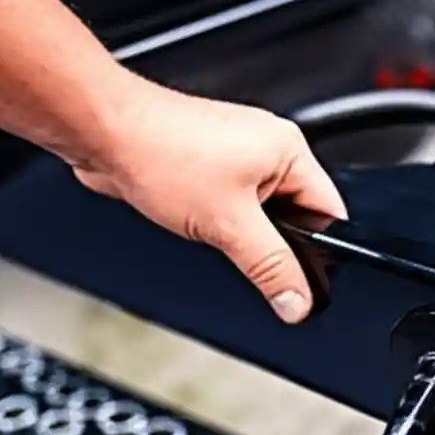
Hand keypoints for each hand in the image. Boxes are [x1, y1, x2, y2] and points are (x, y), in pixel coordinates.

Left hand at [73, 73, 346, 323]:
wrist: (104, 133)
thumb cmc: (160, 152)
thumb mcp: (228, 224)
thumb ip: (270, 267)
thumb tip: (297, 301)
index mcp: (288, 149)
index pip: (329, 211)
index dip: (322, 252)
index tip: (305, 286)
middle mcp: (266, 147)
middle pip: (295, 216)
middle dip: (271, 242)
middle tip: (244, 251)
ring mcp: (235, 154)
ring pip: (257, 214)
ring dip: (238, 231)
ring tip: (211, 226)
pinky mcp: (207, 164)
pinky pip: (228, 205)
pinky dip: (215, 220)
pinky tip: (193, 219)